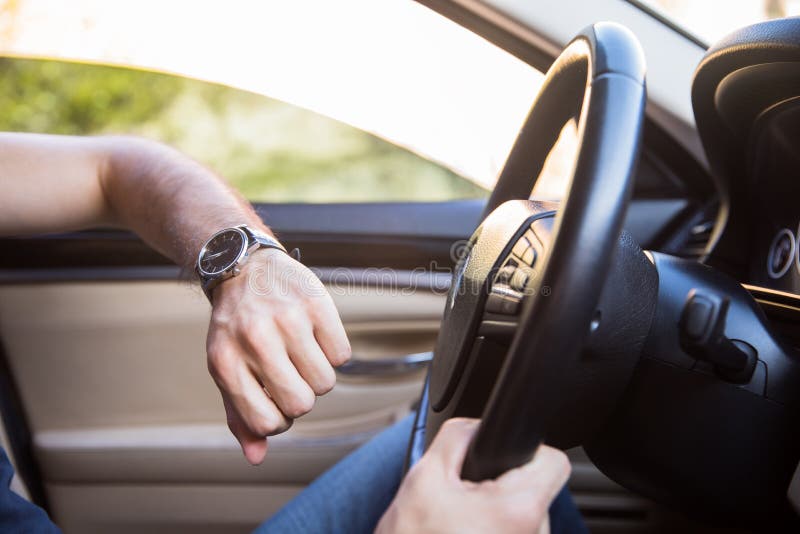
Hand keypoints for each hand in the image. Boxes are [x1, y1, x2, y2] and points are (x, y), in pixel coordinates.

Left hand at [206, 248, 350, 464]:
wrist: (245, 267)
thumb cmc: (236, 328)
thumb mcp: (227, 368)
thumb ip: (240, 414)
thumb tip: (257, 457)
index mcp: (225, 362)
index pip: (266, 423)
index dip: (278, 421)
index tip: (275, 402)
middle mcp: (255, 340)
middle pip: (301, 404)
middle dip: (301, 398)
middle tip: (292, 377)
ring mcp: (287, 319)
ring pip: (325, 382)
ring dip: (319, 377)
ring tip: (303, 356)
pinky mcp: (315, 303)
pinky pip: (342, 355)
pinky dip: (334, 354)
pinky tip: (315, 337)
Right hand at [376, 418, 570, 533]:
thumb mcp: (425, 477)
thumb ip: (458, 437)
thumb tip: (476, 425)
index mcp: (519, 510)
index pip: (553, 461)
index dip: (527, 450)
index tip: (502, 457)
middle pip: (536, 489)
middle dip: (501, 485)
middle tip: (466, 497)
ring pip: (524, 516)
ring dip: (496, 512)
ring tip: (461, 522)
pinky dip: (493, 531)